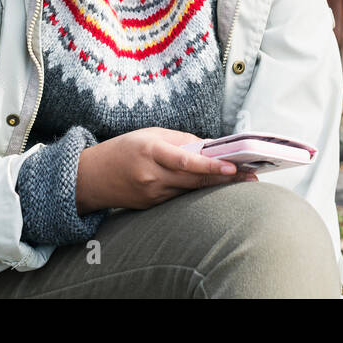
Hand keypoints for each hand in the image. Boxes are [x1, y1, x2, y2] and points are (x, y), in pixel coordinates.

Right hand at [76, 127, 258, 214]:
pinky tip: (216, 187)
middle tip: (251, 177)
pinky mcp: (152, 206)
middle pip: (195, 180)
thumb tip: (210, 146)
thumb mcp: (150, 135)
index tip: (233, 166)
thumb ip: (181, 140)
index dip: (211, 165)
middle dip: (225, 178)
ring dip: (217, 186)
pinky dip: (199, 191)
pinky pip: (181, 198)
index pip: (186, 161)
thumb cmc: (122, 150)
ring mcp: (152, 195)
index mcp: (150, 152)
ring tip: (243, 181)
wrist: (90, 178)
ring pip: (191, 191)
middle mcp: (151, 176)